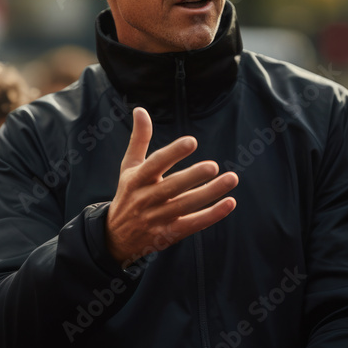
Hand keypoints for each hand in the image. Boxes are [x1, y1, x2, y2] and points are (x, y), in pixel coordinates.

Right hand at [106, 107, 238, 263]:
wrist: (116, 237)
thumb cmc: (129, 194)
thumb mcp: (129, 167)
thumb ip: (139, 139)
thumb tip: (140, 109)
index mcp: (137, 179)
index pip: (155, 164)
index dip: (173, 153)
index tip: (191, 141)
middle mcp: (146, 199)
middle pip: (172, 187)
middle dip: (193, 177)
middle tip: (214, 165)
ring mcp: (157, 219)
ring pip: (186, 206)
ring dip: (210, 193)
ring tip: (231, 178)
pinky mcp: (168, 234)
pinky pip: (192, 224)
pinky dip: (211, 215)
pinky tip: (229, 203)